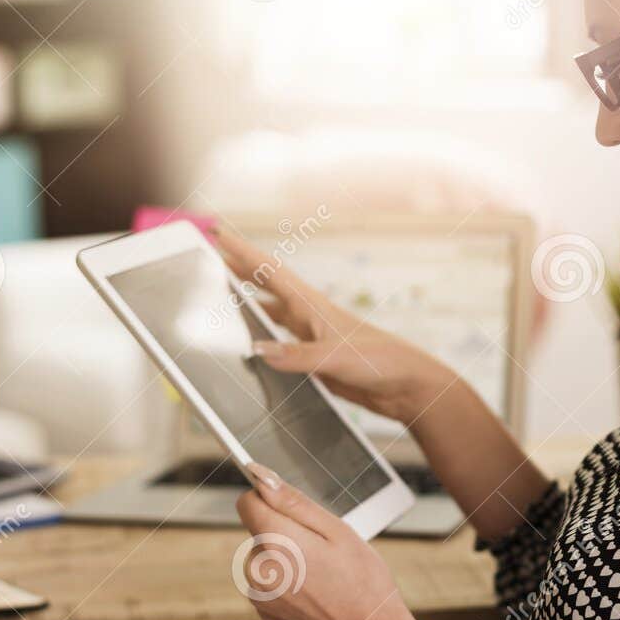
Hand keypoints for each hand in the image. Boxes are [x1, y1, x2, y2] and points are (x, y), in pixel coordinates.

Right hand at [212, 222, 454, 426]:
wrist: (406, 386)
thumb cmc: (381, 362)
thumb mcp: (335, 357)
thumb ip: (296, 356)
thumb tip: (257, 350)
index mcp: (312, 306)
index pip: (269, 271)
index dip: (242, 252)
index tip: (219, 233)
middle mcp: (310, 316)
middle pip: (267, 286)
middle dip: (240, 271)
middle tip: (213, 258)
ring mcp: (313, 337)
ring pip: (273, 313)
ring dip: (250, 303)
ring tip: (225, 295)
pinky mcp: (317, 359)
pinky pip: (282, 343)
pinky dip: (264, 339)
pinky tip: (254, 344)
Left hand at [233, 462, 421, 619]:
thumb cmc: (363, 581)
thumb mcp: (336, 530)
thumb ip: (293, 502)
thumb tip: (260, 477)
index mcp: (276, 542)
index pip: (247, 501)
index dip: (268, 497)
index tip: (291, 506)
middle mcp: (257, 569)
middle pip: (259, 530)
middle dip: (285, 531)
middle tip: (323, 551)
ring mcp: (258, 594)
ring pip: (263, 556)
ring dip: (284, 557)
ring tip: (321, 574)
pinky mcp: (263, 611)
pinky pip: (266, 580)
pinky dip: (285, 580)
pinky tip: (314, 592)